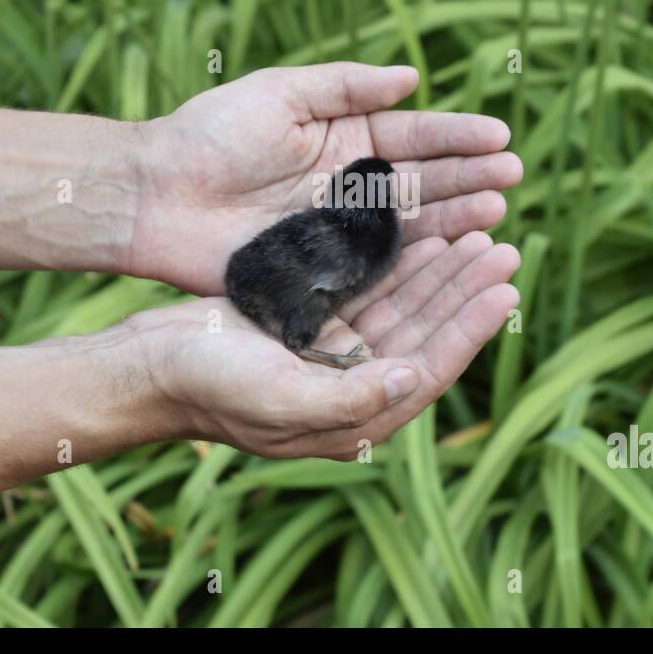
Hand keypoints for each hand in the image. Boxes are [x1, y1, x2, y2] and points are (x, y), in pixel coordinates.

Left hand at [127, 62, 521, 293]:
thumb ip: (346, 86)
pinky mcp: (321, 270)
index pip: (413, 136)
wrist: (153, 193)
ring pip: (408, 226)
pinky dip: (413, 263)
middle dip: (468, 178)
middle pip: (422, 182)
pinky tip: (450, 257)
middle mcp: (349, 186)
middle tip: (512, 178)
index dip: (457, 138)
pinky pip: (375, 267)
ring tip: (495, 211)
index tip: (500, 138)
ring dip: (453, 218)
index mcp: (343, 139)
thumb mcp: (279, 93)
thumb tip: (413, 77)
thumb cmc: (210, 134)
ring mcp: (338, 230)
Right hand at [133, 231, 519, 458]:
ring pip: (404, 308)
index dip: (469, 328)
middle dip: (465, 292)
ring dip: (440, 274)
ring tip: (477, 235)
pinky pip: (371, 292)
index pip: (429, 368)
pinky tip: (425, 237)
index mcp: (353, 418)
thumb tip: (416, 376)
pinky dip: (400, 266)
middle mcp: (353, 387)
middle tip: (503, 247)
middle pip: (426, 333)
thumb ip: (350, 398)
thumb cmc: (206, 388)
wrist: (147, 366)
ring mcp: (334, 355)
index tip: (505, 289)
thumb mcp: (280, 399)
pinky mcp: (313, 325)